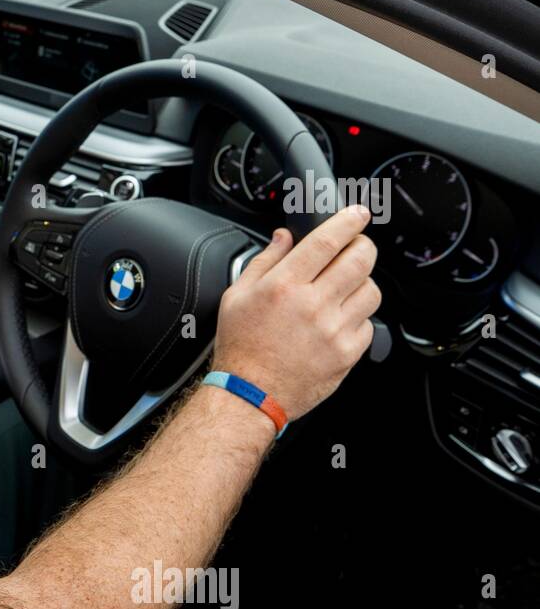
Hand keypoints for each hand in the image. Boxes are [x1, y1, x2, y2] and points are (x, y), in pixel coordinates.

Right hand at [212, 204, 379, 420]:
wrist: (249, 394)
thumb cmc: (241, 348)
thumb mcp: (236, 297)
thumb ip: (263, 261)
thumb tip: (284, 237)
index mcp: (283, 286)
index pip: (327, 241)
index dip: (348, 221)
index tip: (357, 215)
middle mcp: (312, 305)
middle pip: (361, 259)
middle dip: (363, 245)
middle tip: (356, 247)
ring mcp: (334, 330)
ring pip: (372, 290)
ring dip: (362, 282)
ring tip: (345, 288)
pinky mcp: (347, 353)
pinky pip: (369, 324)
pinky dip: (358, 318)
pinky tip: (339, 321)